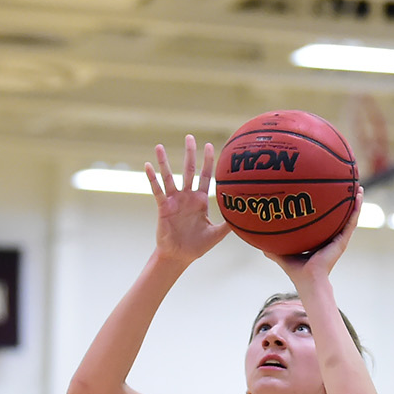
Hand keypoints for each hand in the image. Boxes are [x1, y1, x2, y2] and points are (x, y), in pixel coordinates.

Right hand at [147, 136, 230, 264]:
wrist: (179, 256)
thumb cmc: (197, 246)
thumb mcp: (216, 234)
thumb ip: (229, 224)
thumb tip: (246, 216)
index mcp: (200, 200)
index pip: (205, 176)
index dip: (208, 161)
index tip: (210, 145)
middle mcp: (187, 197)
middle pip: (189, 170)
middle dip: (190, 153)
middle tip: (190, 136)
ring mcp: (174, 200)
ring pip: (169, 177)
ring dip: (164, 162)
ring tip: (159, 146)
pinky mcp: (163, 207)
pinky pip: (157, 190)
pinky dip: (152, 178)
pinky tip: (148, 165)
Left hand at [266, 187, 360, 283]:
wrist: (308, 280)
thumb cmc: (296, 270)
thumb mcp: (282, 252)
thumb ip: (271, 245)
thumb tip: (257, 238)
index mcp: (320, 239)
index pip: (325, 221)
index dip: (327, 208)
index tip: (326, 193)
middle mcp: (331, 238)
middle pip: (339, 216)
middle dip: (343, 201)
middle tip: (345, 185)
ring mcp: (339, 239)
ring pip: (349, 216)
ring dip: (355, 202)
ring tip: (358, 187)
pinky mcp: (342, 241)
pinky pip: (351, 222)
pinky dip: (356, 209)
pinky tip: (358, 197)